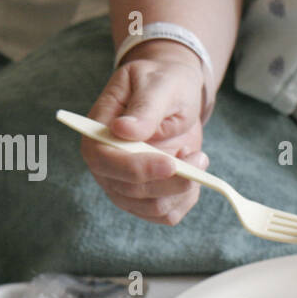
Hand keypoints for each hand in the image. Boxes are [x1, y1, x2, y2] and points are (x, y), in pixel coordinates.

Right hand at [82, 41, 209, 224]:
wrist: (174, 93)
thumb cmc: (162, 83)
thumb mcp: (157, 84)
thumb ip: (144, 107)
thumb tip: (123, 129)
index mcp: (97, 135)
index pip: (105, 162)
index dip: (137, 168)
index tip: (171, 163)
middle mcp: (106, 167)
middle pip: (132, 191)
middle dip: (172, 181)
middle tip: (199, 157)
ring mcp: (124, 186)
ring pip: (153, 208)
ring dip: (184, 189)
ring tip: (197, 157)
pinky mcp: (147, 199)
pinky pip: (167, 214)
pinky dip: (187, 198)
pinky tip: (194, 173)